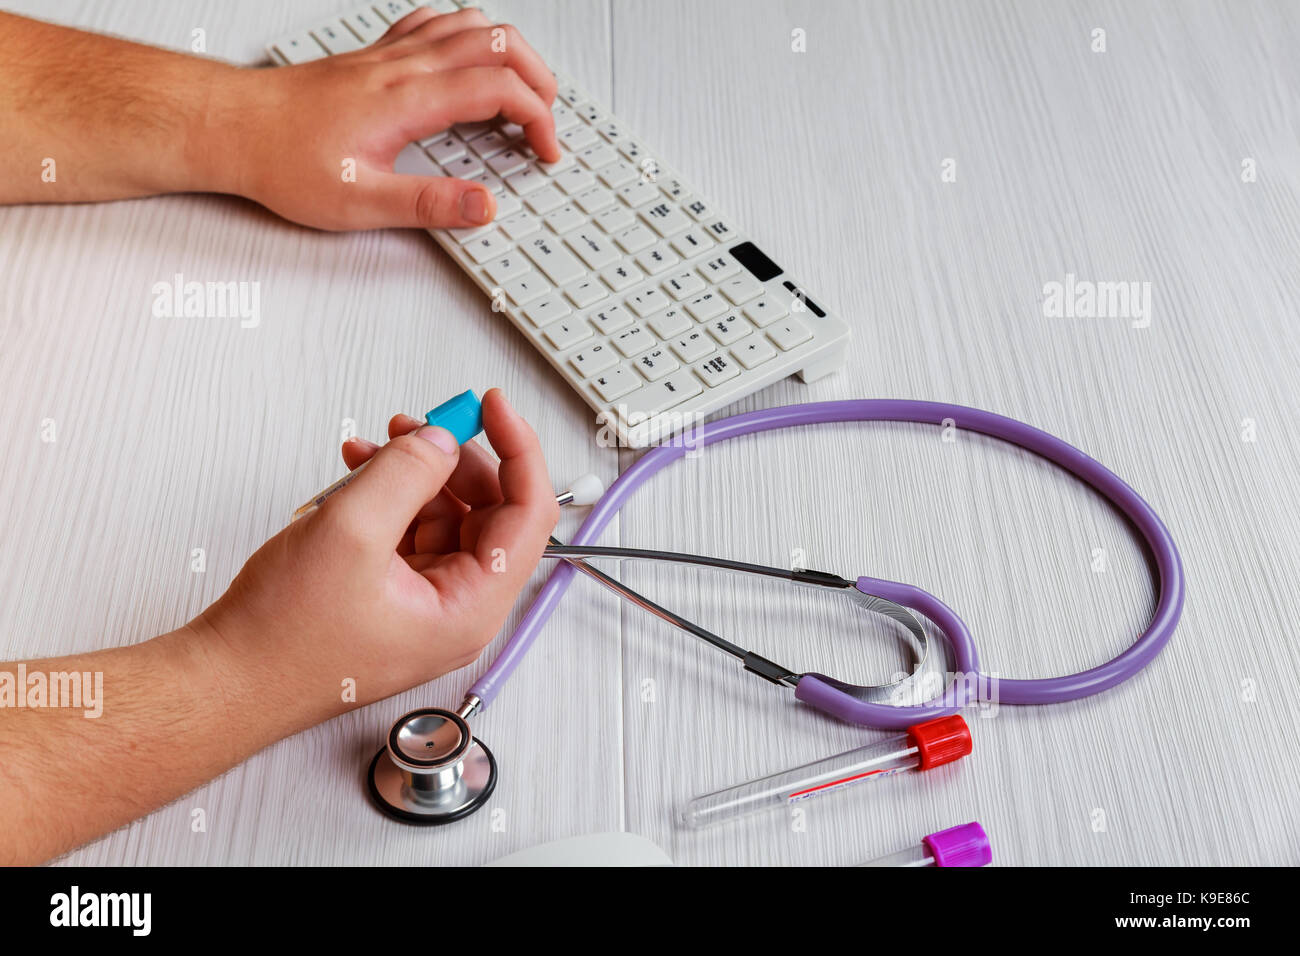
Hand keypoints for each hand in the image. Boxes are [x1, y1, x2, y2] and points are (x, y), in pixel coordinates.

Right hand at [200, 389, 558, 726]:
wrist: (227, 681)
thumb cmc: (283, 639)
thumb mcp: (351, 532)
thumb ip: (406, 474)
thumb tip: (442, 440)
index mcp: (471, 608)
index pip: (528, 514)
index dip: (518, 450)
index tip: (494, 406)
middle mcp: (458, 610)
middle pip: (488, 512)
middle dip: (454, 459)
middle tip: (420, 425)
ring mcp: (425, 603)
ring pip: (445, 517)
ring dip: (415, 473)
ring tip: (376, 448)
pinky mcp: (392, 596)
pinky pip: (410, 532)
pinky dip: (390, 497)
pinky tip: (358, 475)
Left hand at [215, 6, 560, 230]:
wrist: (232, 127)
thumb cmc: (283, 160)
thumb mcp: (359, 203)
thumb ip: (429, 204)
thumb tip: (484, 205)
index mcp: (409, 99)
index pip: (499, 88)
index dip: (537, 118)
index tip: (545, 152)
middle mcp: (404, 67)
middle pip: (496, 41)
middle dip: (538, 77)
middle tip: (546, 120)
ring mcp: (389, 56)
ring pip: (469, 23)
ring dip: (508, 51)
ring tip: (520, 90)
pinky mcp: (374, 57)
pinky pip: (432, 23)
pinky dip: (466, 35)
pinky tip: (465, 61)